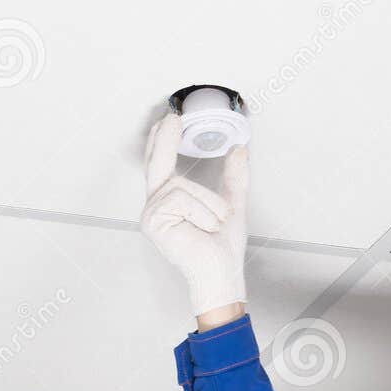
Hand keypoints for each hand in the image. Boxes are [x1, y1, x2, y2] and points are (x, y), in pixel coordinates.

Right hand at [141, 111, 248, 321]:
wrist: (221, 272)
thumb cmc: (221, 247)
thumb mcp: (231, 203)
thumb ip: (233, 176)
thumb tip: (239, 149)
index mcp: (169, 200)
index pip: (160, 163)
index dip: (162, 140)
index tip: (169, 119)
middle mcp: (155, 204)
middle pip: (164, 168)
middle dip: (175, 155)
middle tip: (183, 142)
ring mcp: (151, 213)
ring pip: (183, 186)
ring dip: (208, 206)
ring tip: (211, 226)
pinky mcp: (153, 221)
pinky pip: (182, 199)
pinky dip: (201, 213)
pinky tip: (202, 230)